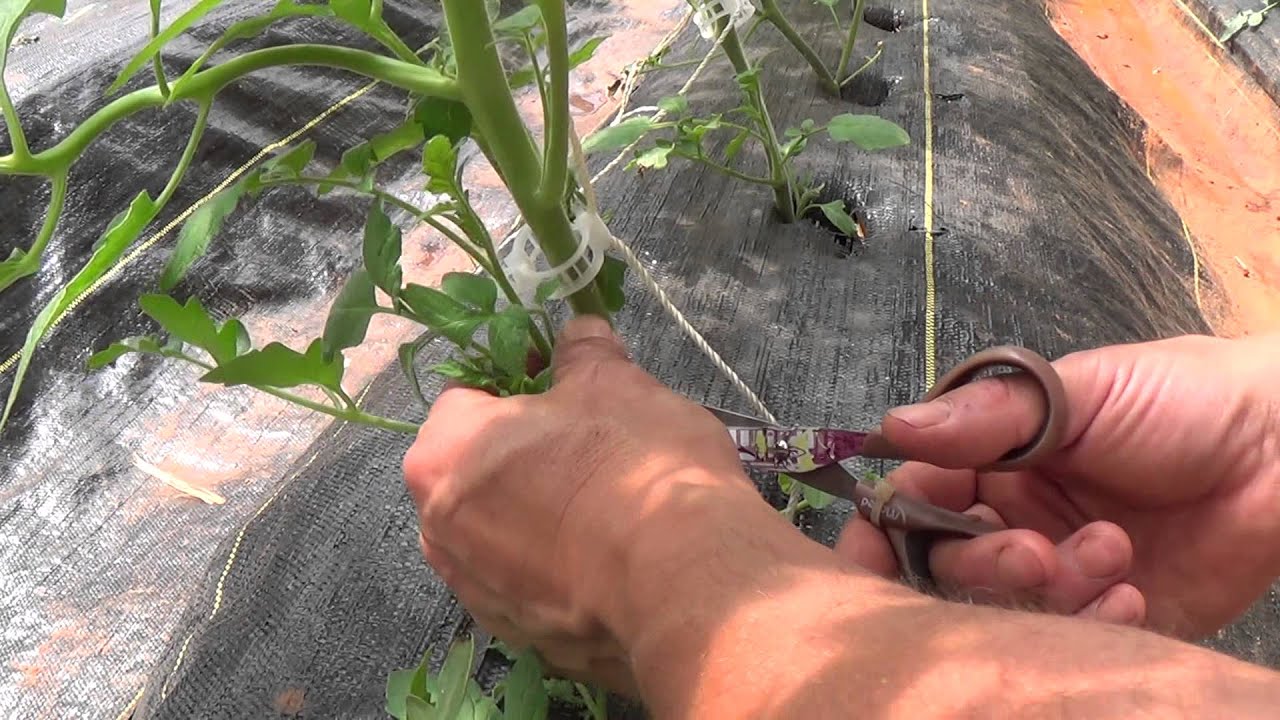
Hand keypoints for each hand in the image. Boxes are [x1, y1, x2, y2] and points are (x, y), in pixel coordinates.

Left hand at [402, 316, 782, 691]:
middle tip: (584, 445)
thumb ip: (584, 354)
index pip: (464, 399)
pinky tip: (604, 559)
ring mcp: (475, 592)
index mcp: (443, 454)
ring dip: (532, 516)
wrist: (681, 580)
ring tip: (599, 507)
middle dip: (518, 455)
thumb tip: (580, 330)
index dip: (516, 384)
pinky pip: (526, 586)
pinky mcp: (519, 636)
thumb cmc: (634, 464)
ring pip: (497, 535)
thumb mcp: (615, 384)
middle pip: (472, 472)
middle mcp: (439, 528)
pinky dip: (553, 570)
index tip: (562, 387)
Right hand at [836, 333, 1279, 637]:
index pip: (910, 503)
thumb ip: (983, 418)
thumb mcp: (1076, 391)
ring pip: (1004, 609)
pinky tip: (1131, 592)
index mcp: (989, 464)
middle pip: (945, 569)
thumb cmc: (1177, 399)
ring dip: (1049, 590)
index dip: (889, 529)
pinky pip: (1069, 644)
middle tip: (1034, 550)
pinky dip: (1092, 625)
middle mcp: (1011, 521)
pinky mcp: (1109, 620)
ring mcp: (1059, 574)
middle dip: (981, 565)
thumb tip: (889, 428)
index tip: (878, 547)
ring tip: (1113, 552)